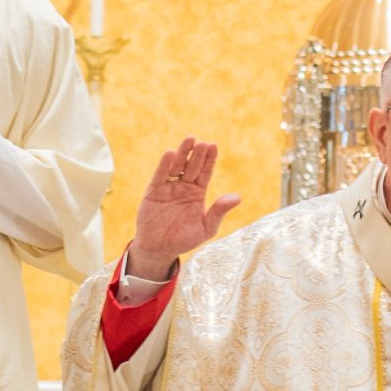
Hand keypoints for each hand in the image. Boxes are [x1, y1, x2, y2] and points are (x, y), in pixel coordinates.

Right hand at [131, 139, 240, 281]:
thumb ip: (219, 212)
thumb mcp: (206, 228)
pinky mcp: (154, 191)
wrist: (160, 250)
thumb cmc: (184, 240)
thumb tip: (237, 197)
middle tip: (204, 143)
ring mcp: (168, 188)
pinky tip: (170, 154)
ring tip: (189, 140)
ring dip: (183, 154)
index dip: (209, 160)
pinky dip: (165, 165)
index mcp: (197, 194)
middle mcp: (183, 187)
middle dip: (198, 155)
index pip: (205, 173)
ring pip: (177, 167)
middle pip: (192, 167)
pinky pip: (160, 176)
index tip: (213, 146)